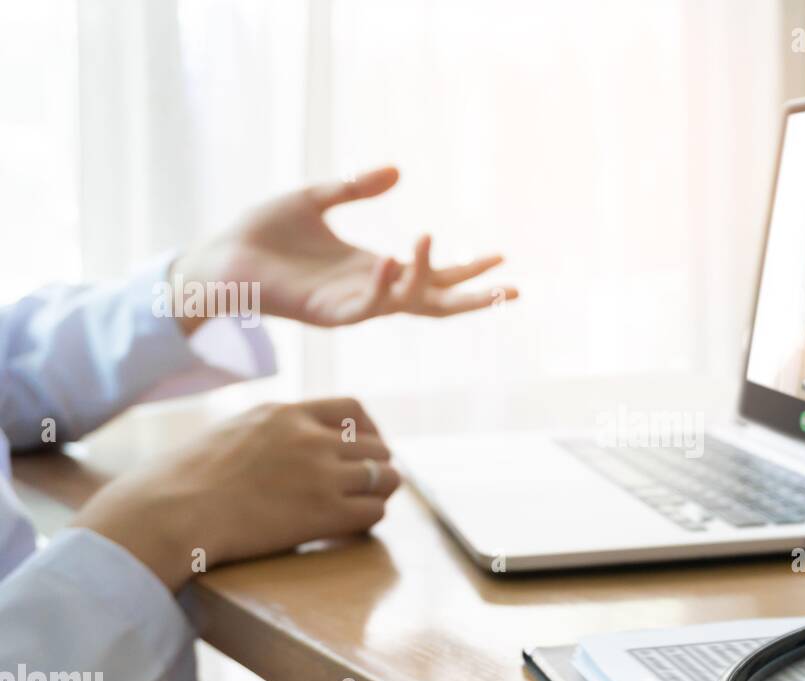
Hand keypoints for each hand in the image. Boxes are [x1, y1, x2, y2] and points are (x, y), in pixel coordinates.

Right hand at [71, 398, 399, 590]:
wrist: (170, 511)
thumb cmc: (183, 481)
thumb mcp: (231, 432)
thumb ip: (268, 434)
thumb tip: (287, 449)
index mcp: (285, 413)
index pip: (353, 409)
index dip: (368, 431)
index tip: (363, 449)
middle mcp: (309, 437)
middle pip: (376, 445)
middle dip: (376, 465)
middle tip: (367, 486)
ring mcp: (320, 473)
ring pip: (385, 476)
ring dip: (380, 491)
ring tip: (364, 506)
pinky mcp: (324, 512)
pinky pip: (374, 512)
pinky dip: (370, 519)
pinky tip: (352, 527)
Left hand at [169, 166, 517, 330]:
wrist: (218, 258)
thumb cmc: (262, 233)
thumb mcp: (314, 199)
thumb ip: (355, 187)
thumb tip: (398, 171)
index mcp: (373, 269)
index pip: (434, 275)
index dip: (468, 268)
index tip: (502, 257)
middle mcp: (371, 292)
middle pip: (436, 302)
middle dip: (475, 298)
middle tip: (514, 289)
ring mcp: (352, 305)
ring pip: (407, 303)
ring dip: (425, 278)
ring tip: (429, 238)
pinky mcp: (328, 313)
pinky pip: (367, 305)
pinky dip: (384, 286)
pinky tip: (392, 260)